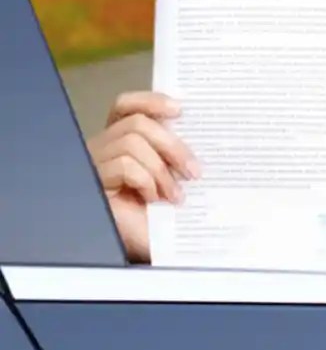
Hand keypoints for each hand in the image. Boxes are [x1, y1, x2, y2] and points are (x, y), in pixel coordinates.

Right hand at [85, 91, 198, 262]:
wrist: (153, 249)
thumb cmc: (163, 217)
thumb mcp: (176, 179)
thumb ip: (179, 154)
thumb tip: (206, 130)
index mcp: (124, 143)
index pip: (127, 107)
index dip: (150, 100)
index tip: (179, 109)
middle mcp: (106, 149)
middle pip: (137, 122)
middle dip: (172, 145)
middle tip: (194, 172)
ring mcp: (97, 165)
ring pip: (131, 142)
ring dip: (161, 169)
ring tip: (174, 195)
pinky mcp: (94, 184)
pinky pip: (123, 164)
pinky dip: (145, 180)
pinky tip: (152, 200)